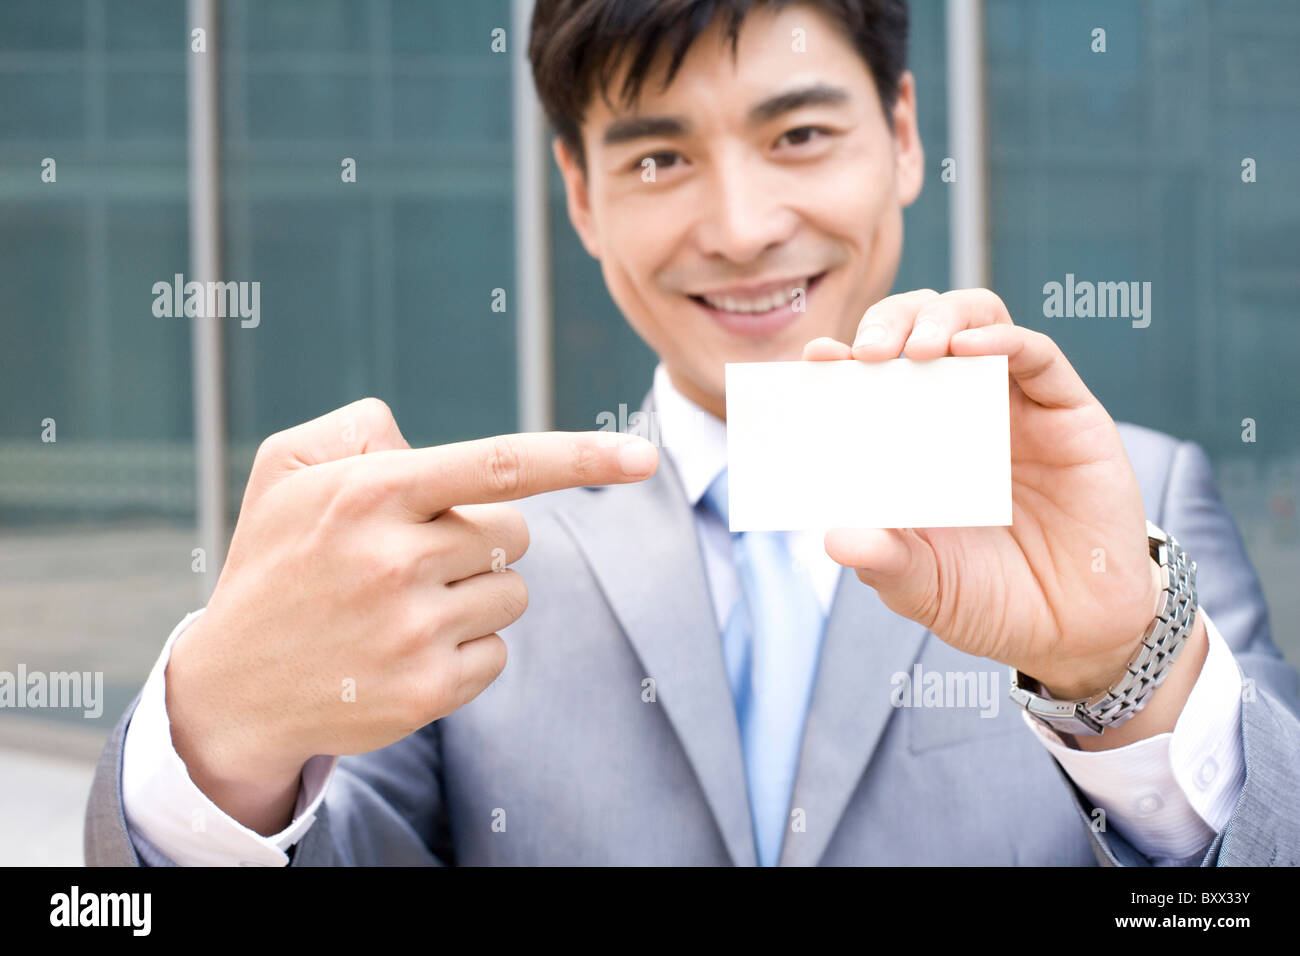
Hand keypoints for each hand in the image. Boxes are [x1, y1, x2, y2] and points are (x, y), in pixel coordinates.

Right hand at [166, 397, 657, 832]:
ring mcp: (414, 631)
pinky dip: (465, 647)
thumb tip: (424, 440)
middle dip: (481, 539)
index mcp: (373, 491)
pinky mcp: (427, 692)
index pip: (502, 464)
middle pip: (517, 534)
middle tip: (412, 557)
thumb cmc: (274, 561)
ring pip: (515, 594)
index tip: (645, 458)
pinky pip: (497, 651)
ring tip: (401, 606)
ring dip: (475, 593)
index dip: (581, 456)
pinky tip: (404, 650)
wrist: (231, 686)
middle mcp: (397, 559)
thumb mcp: (287, 470)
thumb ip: (361, 429)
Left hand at [802, 289, 1163, 701]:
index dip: (843, 358)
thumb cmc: (989, 600)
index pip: (872, 377)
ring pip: (977, 320)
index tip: (815, 357)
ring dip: (941, 318)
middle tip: (869, 351)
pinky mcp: (1069, 413)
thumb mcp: (923, 586)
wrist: (1073, 633)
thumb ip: (884, 560)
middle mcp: (960, 411)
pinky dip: (1002, 339)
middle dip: (889, 322)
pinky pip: (1037, 354)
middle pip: (920, 327)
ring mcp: (1015, 406)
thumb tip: (835, 539)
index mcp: (914, 441)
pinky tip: (970, 349)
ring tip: (917, 348)